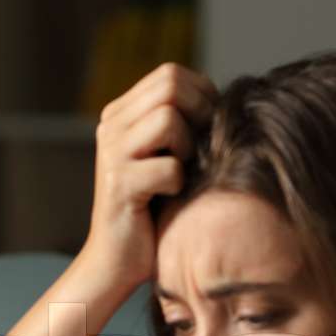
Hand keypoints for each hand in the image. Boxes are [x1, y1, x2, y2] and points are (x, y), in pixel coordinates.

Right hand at [83, 63, 218, 296]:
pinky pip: (169, 167)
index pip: (170, 74)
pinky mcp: (118, 185)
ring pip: (168, 119)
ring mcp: (110, 154)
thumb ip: (181, 123)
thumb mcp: (166, 155)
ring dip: (186, 148)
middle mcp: (110, 127)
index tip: (208, 129)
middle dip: (198, 114)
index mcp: (120, 114)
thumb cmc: (153, 210)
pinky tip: (167, 200)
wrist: (117, 261)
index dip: (202, 94)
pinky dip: (178, 185)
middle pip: (169, 86)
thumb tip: (225, 98)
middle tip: (199, 149)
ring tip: (179, 173)